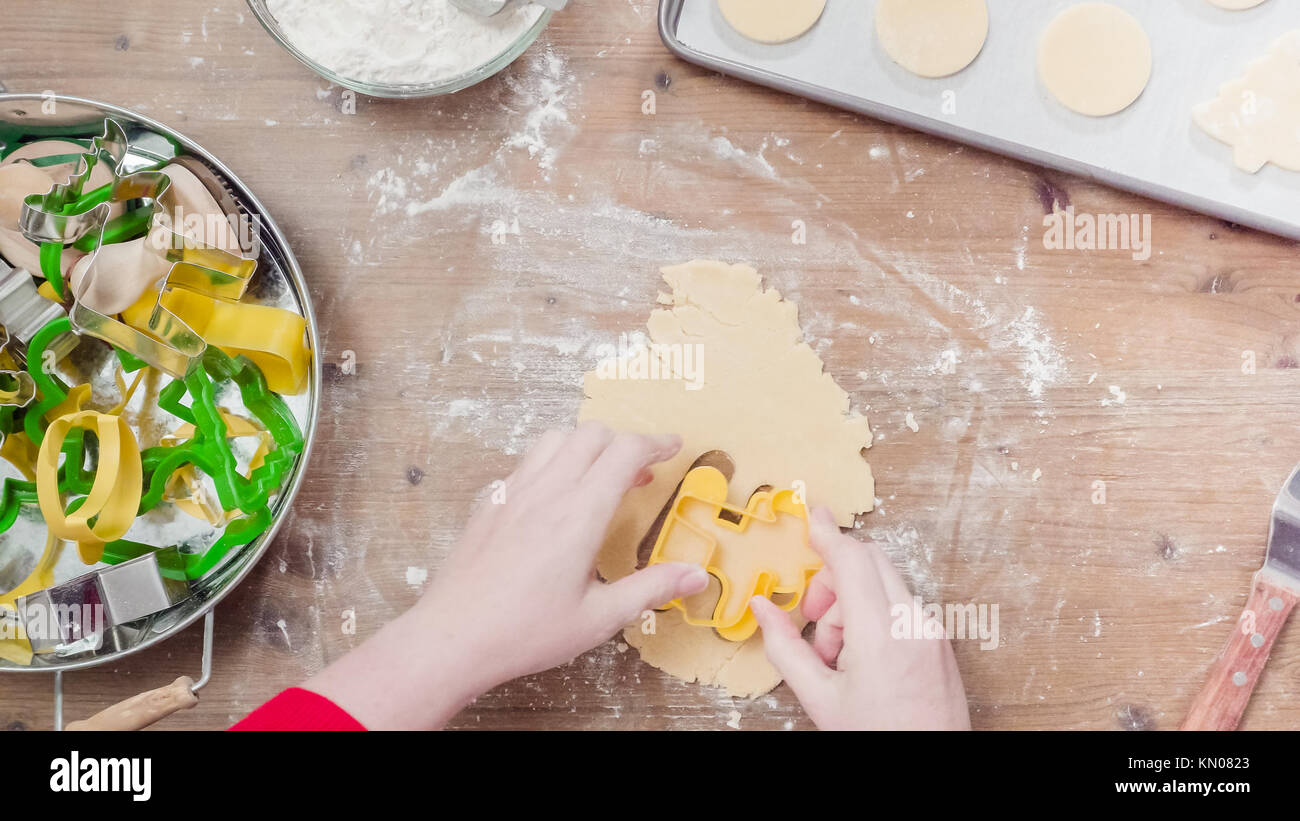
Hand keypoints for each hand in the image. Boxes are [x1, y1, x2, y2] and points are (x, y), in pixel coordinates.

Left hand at [306, 422, 708, 728]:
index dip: (655, 443)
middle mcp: (546, 491)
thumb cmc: (524, 632)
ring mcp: (513, 493)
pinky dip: (554, 462)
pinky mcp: (490, 503)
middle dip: (624, 441)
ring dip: (586, 445)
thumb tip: (696, 576)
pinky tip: (557, 498)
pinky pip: (527, 462)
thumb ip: (651, 588)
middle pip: (591, 433)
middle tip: (642, 470)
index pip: (625, 452)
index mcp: (579, 514)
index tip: (673, 447)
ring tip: (601, 476)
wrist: (452, 638)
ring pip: (556, 439)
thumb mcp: (600, 617)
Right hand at [750, 507, 970, 730]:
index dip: (827, 533)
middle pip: (870, 562)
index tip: (812, 514)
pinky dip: (873, 618)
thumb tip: (761, 607)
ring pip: (883, 584)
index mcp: (880, 635)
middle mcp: (912, 623)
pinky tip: (861, 660)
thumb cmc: (878, 740)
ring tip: (837, 655)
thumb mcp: (819, 699)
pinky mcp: (939, 641)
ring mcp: (931, 631)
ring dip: (852, 603)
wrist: (930, 767)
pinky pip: (900, 606)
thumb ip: (785, 646)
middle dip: (833, 578)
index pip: (852, 561)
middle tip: (812, 616)